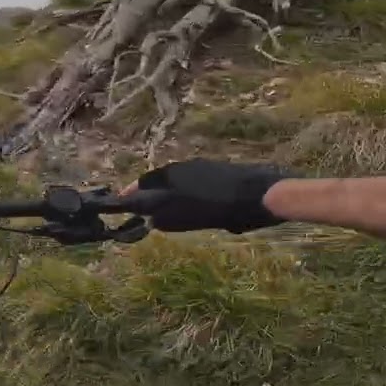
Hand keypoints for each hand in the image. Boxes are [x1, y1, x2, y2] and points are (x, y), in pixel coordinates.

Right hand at [119, 158, 295, 233]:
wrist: (263, 195)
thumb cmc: (225, 209)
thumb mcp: (190, 219)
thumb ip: (166, 217)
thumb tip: (148, 218)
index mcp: (173, 175)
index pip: (144, 183)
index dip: (131, 195)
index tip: (122, 204)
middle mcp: (184, 167)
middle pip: (160, 181)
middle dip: (150, 195)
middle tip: (146, 212)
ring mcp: (203, 168)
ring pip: (177, 182)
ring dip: (169, 195)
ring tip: (170, 212)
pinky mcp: (219, 172)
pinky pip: (194, 183)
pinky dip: (187, 194)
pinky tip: (197, 208)